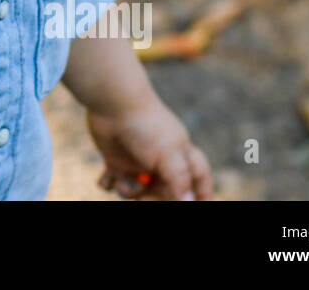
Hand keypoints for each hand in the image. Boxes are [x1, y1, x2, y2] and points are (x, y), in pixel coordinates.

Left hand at [87, 97, 212, 199]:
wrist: (113, 104)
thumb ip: (179, 181)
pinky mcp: (116, 159)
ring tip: (122, 184)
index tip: (199, 204)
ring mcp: (138, 161)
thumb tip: (189, 203)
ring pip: (139, 191)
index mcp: (181, 157)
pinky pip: (114, 181)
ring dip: (129, 193)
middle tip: (142, 198)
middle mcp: (161, 161)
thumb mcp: (168, 156)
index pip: (199, 179)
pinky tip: (107, 180)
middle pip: (165, 193)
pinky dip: (110, 184)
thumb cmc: (146, 127)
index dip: (202, 194)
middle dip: (154, 200)